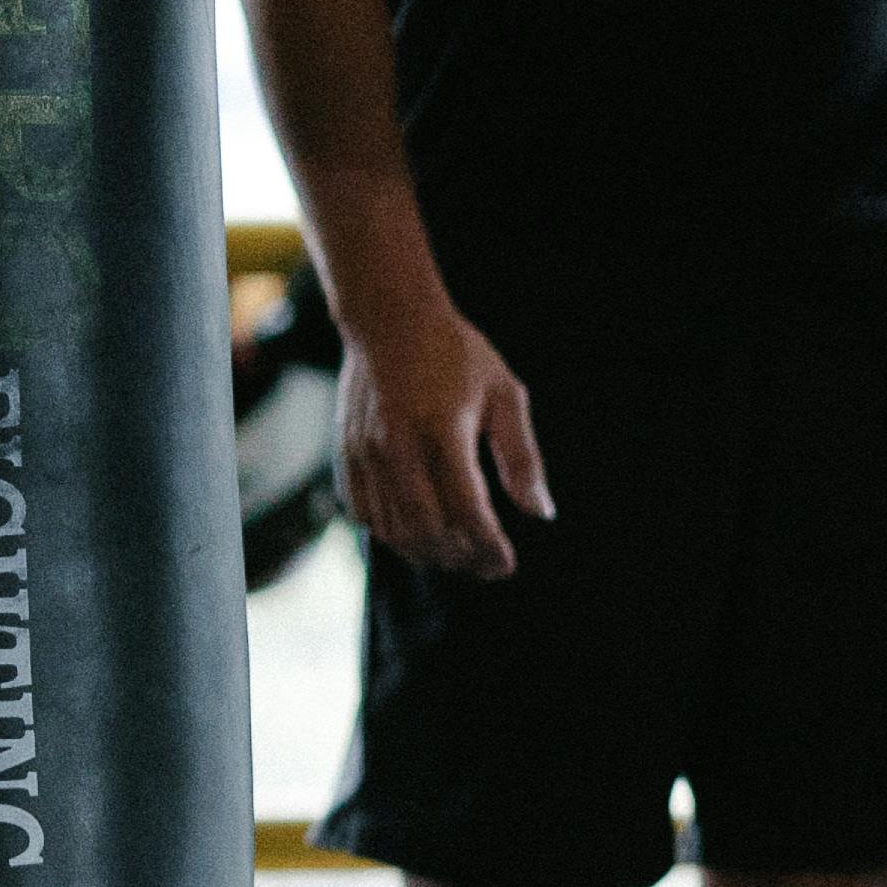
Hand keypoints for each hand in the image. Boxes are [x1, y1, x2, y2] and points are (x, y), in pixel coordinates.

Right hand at [335, 289, 553, 576]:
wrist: (388, 319)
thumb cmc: (456, 353)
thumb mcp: (504, 393)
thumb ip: (522, 456)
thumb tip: (541, 512)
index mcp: (442, 429)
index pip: (466, 509)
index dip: (488, 546)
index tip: (507, 564)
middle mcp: (397, 446)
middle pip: (427, 530)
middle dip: (461, 559)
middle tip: (487, 567)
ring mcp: (365, 454)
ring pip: (393, 530)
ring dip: (428, 554)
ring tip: (458, 557)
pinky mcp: (345, 456)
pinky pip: (364, 515)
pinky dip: (392, 535)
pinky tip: (418, 535)